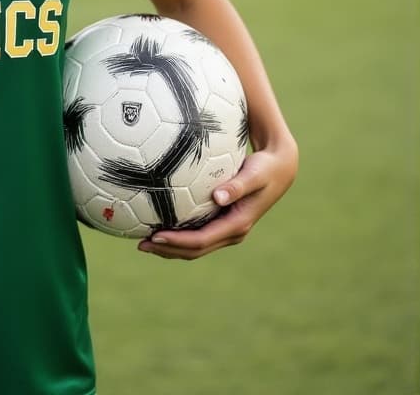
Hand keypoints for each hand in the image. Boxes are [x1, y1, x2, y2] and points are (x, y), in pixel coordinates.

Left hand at [137, 140, 297, 259]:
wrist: (279, 169)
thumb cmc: (264, 168)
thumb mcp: (254, 174)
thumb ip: (237, 185)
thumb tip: (217, 196)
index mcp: (237, 224)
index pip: (202, 240)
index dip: (177, 241)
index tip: (154, 236)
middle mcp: (231, 232)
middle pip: (195, 249)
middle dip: (168, 250)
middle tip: (141, 245)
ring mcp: (227, 229)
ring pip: (195, 246)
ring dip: (170, 247)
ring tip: (144, 241)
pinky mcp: (222, 222)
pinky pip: (197, 234)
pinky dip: (178, 235)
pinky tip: (159, 225)